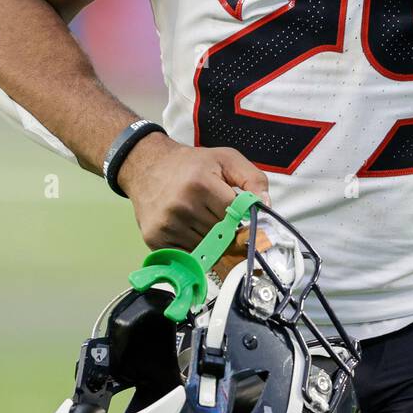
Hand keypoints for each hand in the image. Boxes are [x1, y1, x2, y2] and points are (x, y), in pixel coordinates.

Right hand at [118, 133, 270, 253]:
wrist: (148, 166)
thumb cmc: (191, 164)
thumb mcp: (226, 159)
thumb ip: (253, 178)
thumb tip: (265, 205)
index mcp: (201, 184)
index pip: (235, 215)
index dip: (240, 217)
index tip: (240, 215)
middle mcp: (182, 205)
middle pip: (221, 234)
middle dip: (225, 227)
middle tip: (216, 211)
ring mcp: (167, 224)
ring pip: (206, 247)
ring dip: (209, 237)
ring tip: (200, 216)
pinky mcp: (155, 238)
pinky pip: (187, 254)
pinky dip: (193, 245)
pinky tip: (188, 227)